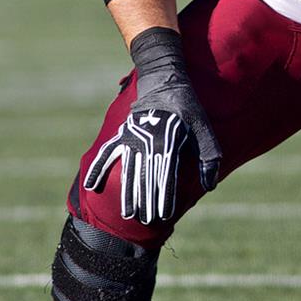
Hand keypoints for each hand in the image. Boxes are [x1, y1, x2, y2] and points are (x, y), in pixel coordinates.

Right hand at [84, 27, 221, 224]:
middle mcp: (149, 141)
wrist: (164, 80)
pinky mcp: (123, 134)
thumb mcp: (204, 129)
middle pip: (146, 177)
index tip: (165, 214)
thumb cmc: (188, 107)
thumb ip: (208, 157)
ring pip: (128, 170)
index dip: (165, 196)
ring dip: (128, 193)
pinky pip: (107, 154)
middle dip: (147, 201)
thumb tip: (209, 186)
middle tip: (146, 221)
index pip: (166, 175)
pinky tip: (91, 186)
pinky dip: (98, 169)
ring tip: (128, 214)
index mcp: (170, 141)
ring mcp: (133, 138)